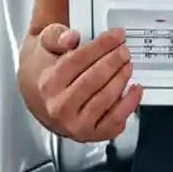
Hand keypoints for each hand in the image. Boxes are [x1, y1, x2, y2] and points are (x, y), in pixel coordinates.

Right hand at [35, 25, 143, 141]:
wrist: (37, 98)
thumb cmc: (45, 71)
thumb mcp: (42, 46)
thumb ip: (54, 36)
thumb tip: (71, 37)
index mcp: (48, 84)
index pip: (78, 60)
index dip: (101, 45)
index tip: (116, 35)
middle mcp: (60, 107)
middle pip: (94, 79)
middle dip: (114, 61)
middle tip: (124, 50)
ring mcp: (75, 125)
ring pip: (106, 99)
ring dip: (122, 78)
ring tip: (128, 64)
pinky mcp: (90, 135)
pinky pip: (115, 120)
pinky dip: (129, 103)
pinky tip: (134, 88)